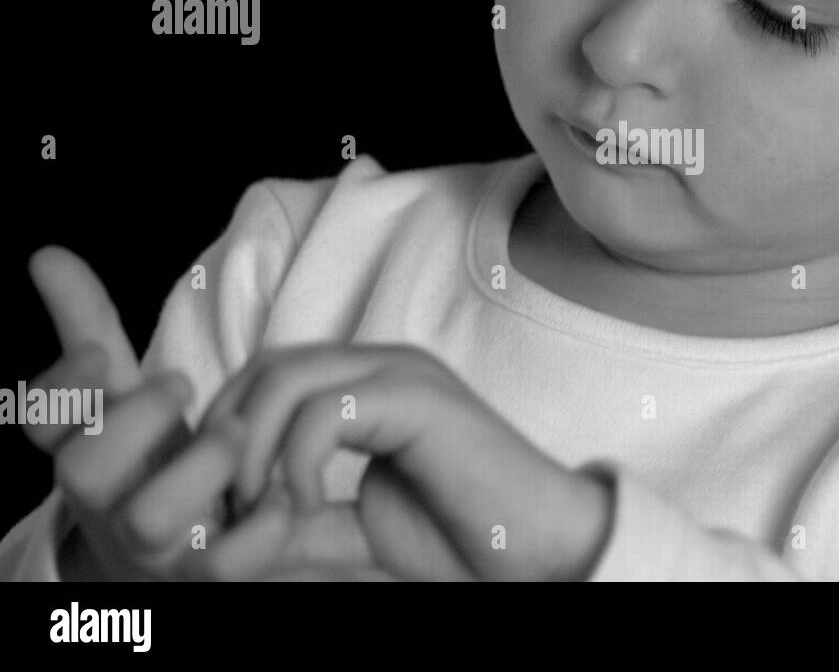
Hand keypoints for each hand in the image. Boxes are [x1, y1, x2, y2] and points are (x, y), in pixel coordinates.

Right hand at [26, 246, 397, 581]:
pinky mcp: (205, 579)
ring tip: (240, 433)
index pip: (43, 423)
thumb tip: (48, 255)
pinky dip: (260, 526)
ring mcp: (153, 547)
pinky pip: (222, 565)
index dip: (62, 388)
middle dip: (134, 420)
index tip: (101, 356)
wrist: (182, 553)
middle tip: (184, 385)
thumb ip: (90, 330)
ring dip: (200, 464)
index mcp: (86, 451)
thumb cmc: (153, 459)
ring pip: (149, 517)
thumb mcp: (124, 395)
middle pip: (80, 472)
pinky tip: (282, 493)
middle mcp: (108, 503)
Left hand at [201, 343, 614, 580]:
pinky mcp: (418, 398)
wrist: (541, 550)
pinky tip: (309, 507)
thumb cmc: (465, 537)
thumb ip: (299, 515)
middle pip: (267, 366)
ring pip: (286, 379)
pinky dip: (297, 463)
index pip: (269, 376)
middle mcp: (385, 364)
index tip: (220, 505)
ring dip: (251, 451)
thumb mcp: (358, 526)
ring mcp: (404, 374)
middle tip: (226, 508)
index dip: (228, 433)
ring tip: (259, 511)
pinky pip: (326, 412)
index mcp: (372, 384)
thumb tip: (229, 526)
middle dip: (226, 437)